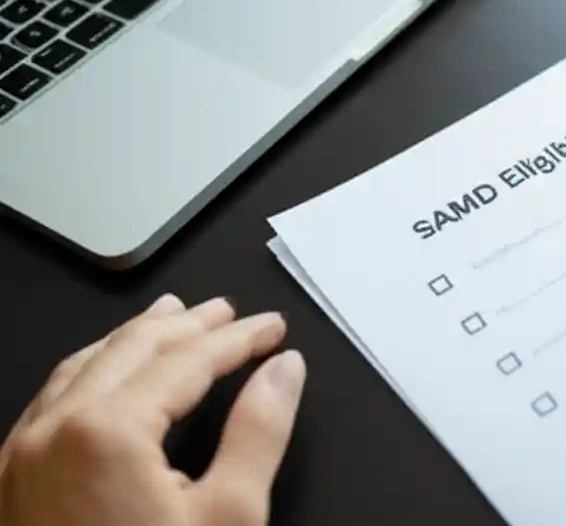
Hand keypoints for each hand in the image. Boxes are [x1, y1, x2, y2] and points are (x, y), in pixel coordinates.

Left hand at [0, 295, 304, 525]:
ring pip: (83, 366)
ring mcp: (22, 456)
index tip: (272, 329)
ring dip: (134, 339)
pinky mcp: (10, 483)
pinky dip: (93, 370)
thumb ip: (259, 432)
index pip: (186, 359)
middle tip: (228, 313)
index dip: (238, 339)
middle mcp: (54, 431)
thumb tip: (284, 372)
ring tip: (170, 321)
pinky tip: (108, 374)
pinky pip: (52, 399)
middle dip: (188, 326)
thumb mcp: (227, 518)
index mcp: (108, 431)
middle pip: (130, 349)